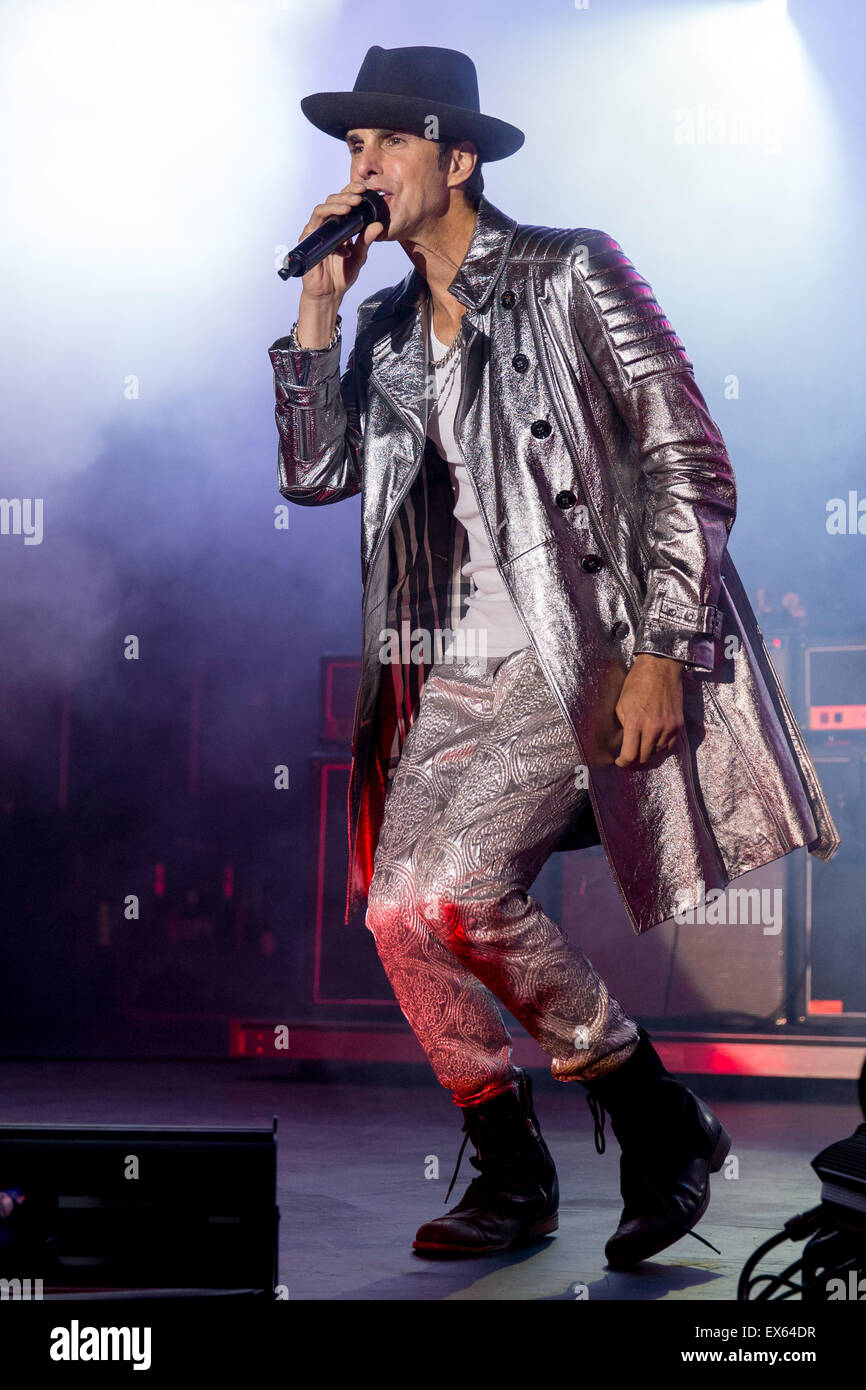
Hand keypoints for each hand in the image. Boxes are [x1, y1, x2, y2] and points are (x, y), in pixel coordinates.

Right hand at [297, 180, 385, 303]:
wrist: (329, 294)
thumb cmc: (342, 275)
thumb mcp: (360, 256)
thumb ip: (367, 241)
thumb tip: (379, 225)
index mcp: (338, 226)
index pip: (343, 201)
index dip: (351, 192)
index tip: (365, 189)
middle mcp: (326, 226)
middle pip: (332, 201)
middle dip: (346, 195)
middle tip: (359, 196)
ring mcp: (315, 232)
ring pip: (321, 209)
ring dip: (336, 205)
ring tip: (350, 206)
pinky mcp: (308, 242)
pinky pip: (313, 227)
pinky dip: (326, 225)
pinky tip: (340, 232)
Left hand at [614, 653, 684, 766]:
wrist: (660, 668)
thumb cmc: (637, 683)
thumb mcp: (621, 704)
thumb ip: (623, 726)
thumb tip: (623, 742)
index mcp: (635, 723)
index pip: (630, 755)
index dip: (623, 762)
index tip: (620, 761)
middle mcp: (653, 728)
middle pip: (644, 758)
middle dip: (635, 758)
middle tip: (630, 753)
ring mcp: (668, 727)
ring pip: (657, 752)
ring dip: (649, 751)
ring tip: (643, 742)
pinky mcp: (678, 725)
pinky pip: (669, 745)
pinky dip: (661, 745)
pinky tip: (655, 737)